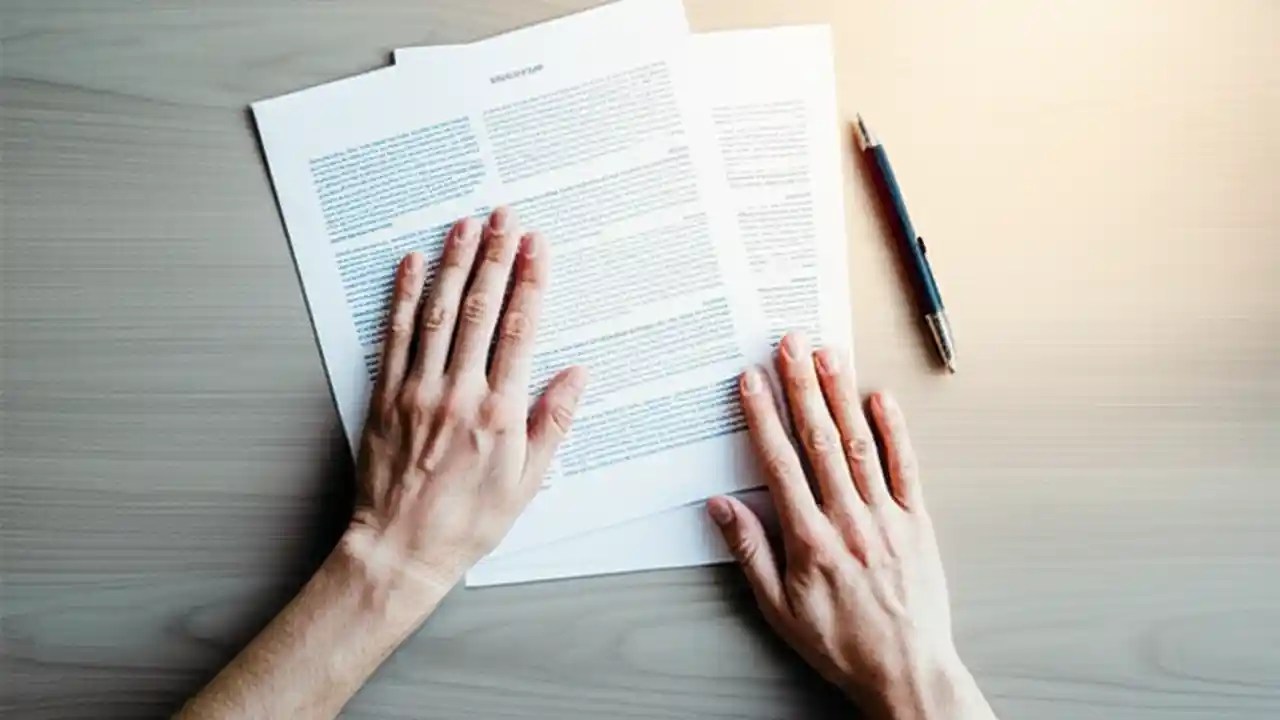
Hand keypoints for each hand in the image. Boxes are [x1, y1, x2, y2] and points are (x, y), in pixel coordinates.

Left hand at [344, 207, 587, 594]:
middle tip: (504, 216)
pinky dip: (403, 296)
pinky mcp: (385, 397)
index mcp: (500, 412)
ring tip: (464, 225)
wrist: (401, 549)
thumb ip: (553, 422)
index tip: (536, 246)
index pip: (519, 329)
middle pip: (480, 309)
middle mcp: (459, 392)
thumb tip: (576, 374)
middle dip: (495, 256)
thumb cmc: (468, 522)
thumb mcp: (528, 481)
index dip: (530, 281)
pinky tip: (411, 264)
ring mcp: (418, 391)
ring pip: (438, 312)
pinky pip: (395, 336)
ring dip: (453, 264)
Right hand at [707, 333, 995, 719]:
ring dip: (841, 396)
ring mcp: (886, 517)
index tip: (751, 382)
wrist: (905, 671)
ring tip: (827, 356)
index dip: (762, 417)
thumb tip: (722, 508)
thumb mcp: (778, 609)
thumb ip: (749, 552)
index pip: (780, 464)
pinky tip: (880, 398)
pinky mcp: (916, 522)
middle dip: (800, 387)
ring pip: (860, 444)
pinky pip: (905, 467)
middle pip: (819, 441)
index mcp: (810, 540)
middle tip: (788, 346)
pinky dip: (894, 430)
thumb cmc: (840, 644)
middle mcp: (848, 520)